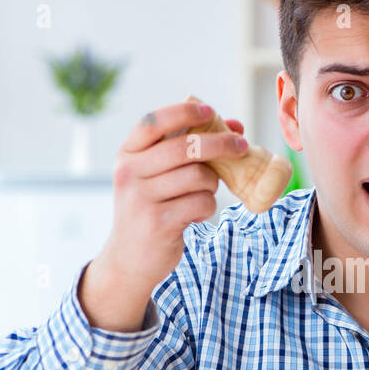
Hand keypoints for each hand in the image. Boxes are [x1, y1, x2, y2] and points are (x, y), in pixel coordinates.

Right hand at [80, 102, 246, 330]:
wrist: (129, 258)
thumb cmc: (151, 208)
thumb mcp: (155, 176)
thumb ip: (187, 149)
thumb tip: (235, 126)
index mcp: (127, 154)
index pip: (153, 121)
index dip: (183, 112)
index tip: (209, 111)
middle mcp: (129, 173)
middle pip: (185, 147)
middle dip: (220, 144)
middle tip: (241, 147)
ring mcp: (142, 198)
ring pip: (198, 176)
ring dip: (211, 184)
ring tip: (203, 193)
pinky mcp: (159, 222)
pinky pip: (201, 203)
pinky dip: (207, 207)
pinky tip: (196, 214)